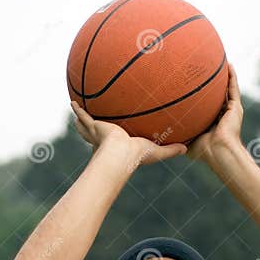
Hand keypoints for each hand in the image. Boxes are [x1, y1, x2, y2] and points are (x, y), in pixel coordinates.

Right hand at [70, 100, 187, 165]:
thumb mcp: (156, 152)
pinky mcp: (94, 126)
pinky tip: (72, 102)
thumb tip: (187, 148)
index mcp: (116, 145)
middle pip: (96, 133)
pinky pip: (84, 115)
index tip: (112, 134)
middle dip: (91, 128)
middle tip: (89, 122)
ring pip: (87, 124)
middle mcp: (104, 139)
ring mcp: (97, 132)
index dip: (112, 138)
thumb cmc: (136, 157)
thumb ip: (170, 150)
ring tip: (77, 109)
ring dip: (82, 119)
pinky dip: (77, 110)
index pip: (115, 141)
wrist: (120, 155)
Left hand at [185, 63, 243, 163]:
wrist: (218, 152)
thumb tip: (158, 133)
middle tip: (205, 68)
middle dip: (212, 83)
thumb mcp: (185, 139)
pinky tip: (228, 65)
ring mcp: (229, 111)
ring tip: (220, 61)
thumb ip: (176, 134)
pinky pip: (234, 89)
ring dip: (224, 76)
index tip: (192, 83)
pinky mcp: (235, 108)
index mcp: (210, 122)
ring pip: (227, 89)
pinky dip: (232, 77)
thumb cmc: (202, 151)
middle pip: (216, 95)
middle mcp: (221, 115)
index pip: (205, 106)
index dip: (200, 96)